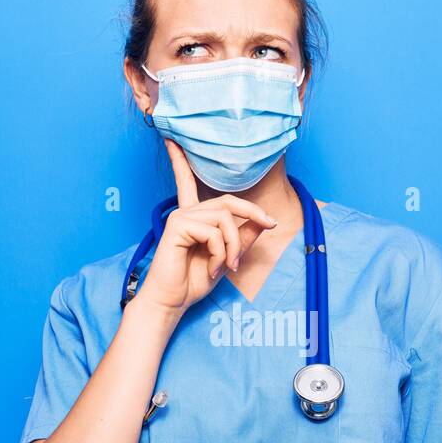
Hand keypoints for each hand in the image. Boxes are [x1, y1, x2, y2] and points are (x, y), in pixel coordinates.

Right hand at [132, 138, 277, 313]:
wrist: (172, 302)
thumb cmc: (194, 282)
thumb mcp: (227, 258)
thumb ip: (242, 237)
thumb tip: (264, 219)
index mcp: (193, 217)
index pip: (188, 183)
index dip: (181, 162)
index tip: (172, 140)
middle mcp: (185, 212)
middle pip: (228, 202)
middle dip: (253, 214)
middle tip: (270, 227)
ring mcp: (180, 217)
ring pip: (225, 218)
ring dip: (234, 245)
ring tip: (229, 266)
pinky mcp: (177, 226)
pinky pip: (213, 232)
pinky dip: (221, 252)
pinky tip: (214, 268)